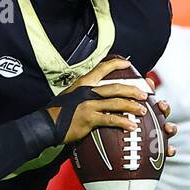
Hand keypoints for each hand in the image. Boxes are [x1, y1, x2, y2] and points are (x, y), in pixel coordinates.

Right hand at [48, 57, 176, 154]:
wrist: (44, 125)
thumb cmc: (57, 113)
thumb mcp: (69, 97)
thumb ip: (82, 94)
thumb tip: (95, 96)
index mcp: (83, 83)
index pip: (101, 68)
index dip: (116, 64)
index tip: (128, 63)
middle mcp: (87, 91)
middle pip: (116, 86)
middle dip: (133, 89)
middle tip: (145, 93)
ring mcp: (88, 104)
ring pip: (116, 102)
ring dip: (132, 105)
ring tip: (142, 110)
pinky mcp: (89, 118)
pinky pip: (111, 119)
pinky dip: (123, 122)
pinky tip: (132, 126)